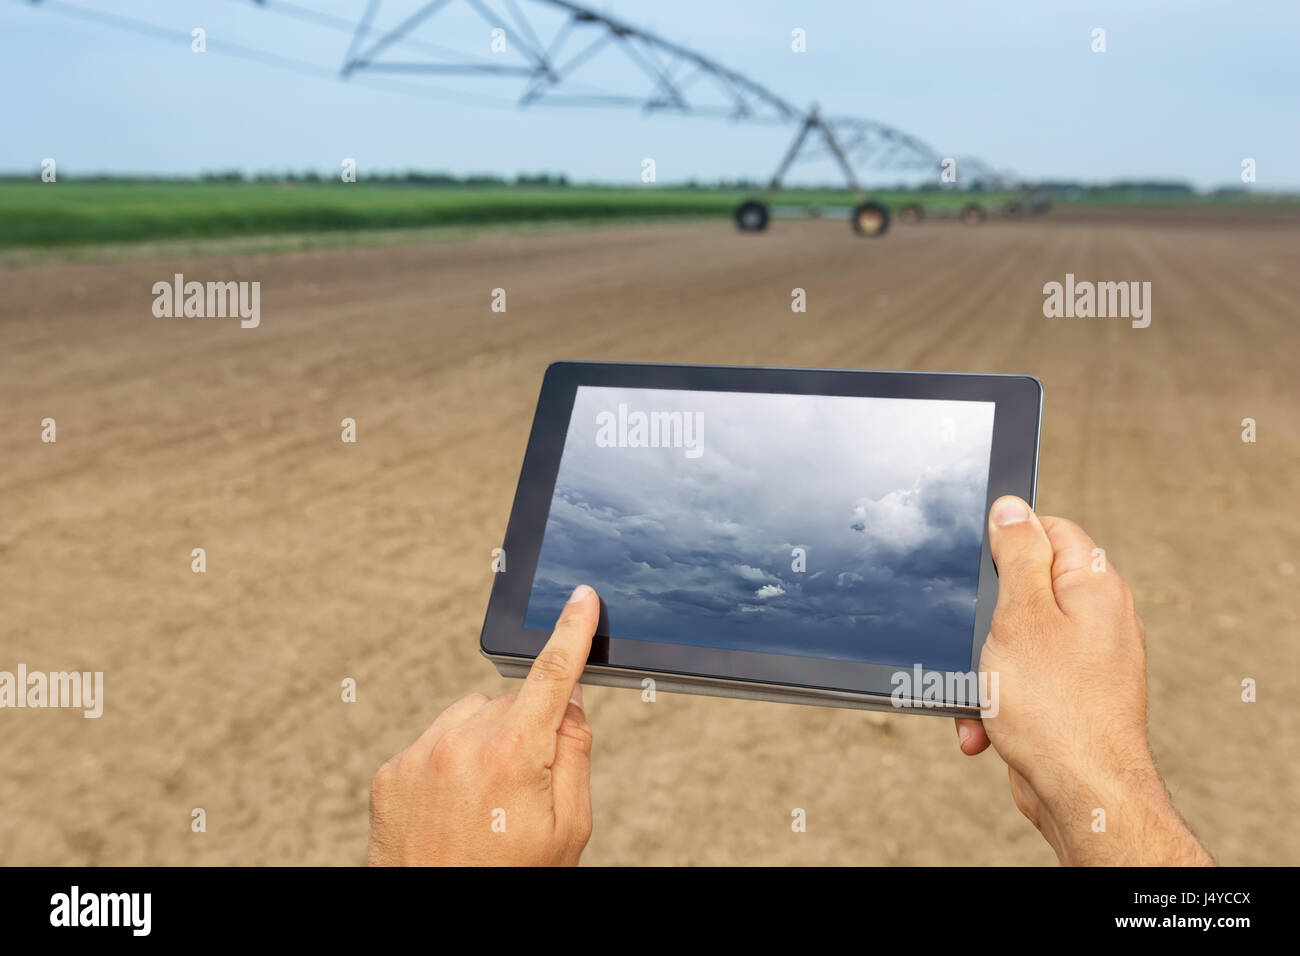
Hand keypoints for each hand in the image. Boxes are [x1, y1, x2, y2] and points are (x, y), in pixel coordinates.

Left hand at [368, 584, 597, 865]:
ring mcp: (418, 755)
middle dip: (530, 725)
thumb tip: (567, 707)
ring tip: (488, 799)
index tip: (581, 597)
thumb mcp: (569, 829)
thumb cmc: (513, 881)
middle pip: (514, 701)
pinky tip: (455, 803)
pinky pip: (434, 739)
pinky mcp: (391, 771)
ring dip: (488, 738)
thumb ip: (573, 755)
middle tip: (528, 783)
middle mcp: (459, 744)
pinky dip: (451, 757)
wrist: (435, 919)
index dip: (572, 632)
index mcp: (513, 755)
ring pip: (472, 714)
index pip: (552, 676)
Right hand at [955, 497, 1211, 865]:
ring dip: (984, 671)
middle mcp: (1098, 619)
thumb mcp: (1020, 615)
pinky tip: (986, 727)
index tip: (979, 568)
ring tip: (980, 697)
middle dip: (985, 621)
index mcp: (1094, 586)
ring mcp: (1087, 661)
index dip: (1008, 542)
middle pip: (1025, 588)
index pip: (1050, 530)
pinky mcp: (1071, 698)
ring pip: (1015, 643)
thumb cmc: (1055, 708)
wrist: (1083, 795)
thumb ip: (1017, 554)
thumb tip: (1012, 507)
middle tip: (973, 641)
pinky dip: (997, 702)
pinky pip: (1022, 684)